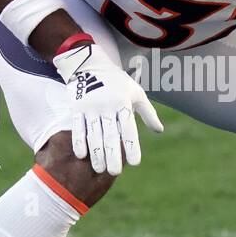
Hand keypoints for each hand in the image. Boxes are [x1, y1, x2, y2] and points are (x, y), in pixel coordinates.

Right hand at [52, 37, 163, 174]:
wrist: (90, 64)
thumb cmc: (117, 82)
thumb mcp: (136, 93)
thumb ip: (148, 113)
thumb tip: (159, 131)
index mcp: (123, 103)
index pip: (129, 128)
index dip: (132, 145)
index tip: (135, 163)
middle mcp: (107, 106)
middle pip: (110, 134)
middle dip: (113, 154)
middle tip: (115, 172)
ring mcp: (90, 107)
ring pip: (93, 134)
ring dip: (96, 153)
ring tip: (100, 169)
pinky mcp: (76, 107)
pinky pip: (77, 127)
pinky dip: (78, 141)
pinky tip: (81, 155)